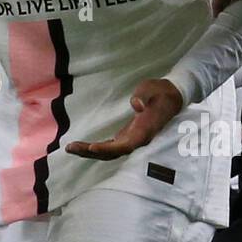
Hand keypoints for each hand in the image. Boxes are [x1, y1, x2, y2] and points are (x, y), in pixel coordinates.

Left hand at [65, 78, 184, 160]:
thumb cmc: (160, 91)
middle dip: (91, 152)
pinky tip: (83, 147)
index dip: (109, 149)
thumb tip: (136, 105)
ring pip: (110, 152)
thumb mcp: (152, 88)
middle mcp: (137, 139)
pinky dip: (97, 149)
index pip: (126, 145)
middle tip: (70, 147)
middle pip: (113, 153)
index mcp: (144, 130)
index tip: (93, 148)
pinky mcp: (128, 137)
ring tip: (70, 148)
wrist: (171, 98)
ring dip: (90, 152)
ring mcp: (132, 140)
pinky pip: (111, 147)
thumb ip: (144, 95)